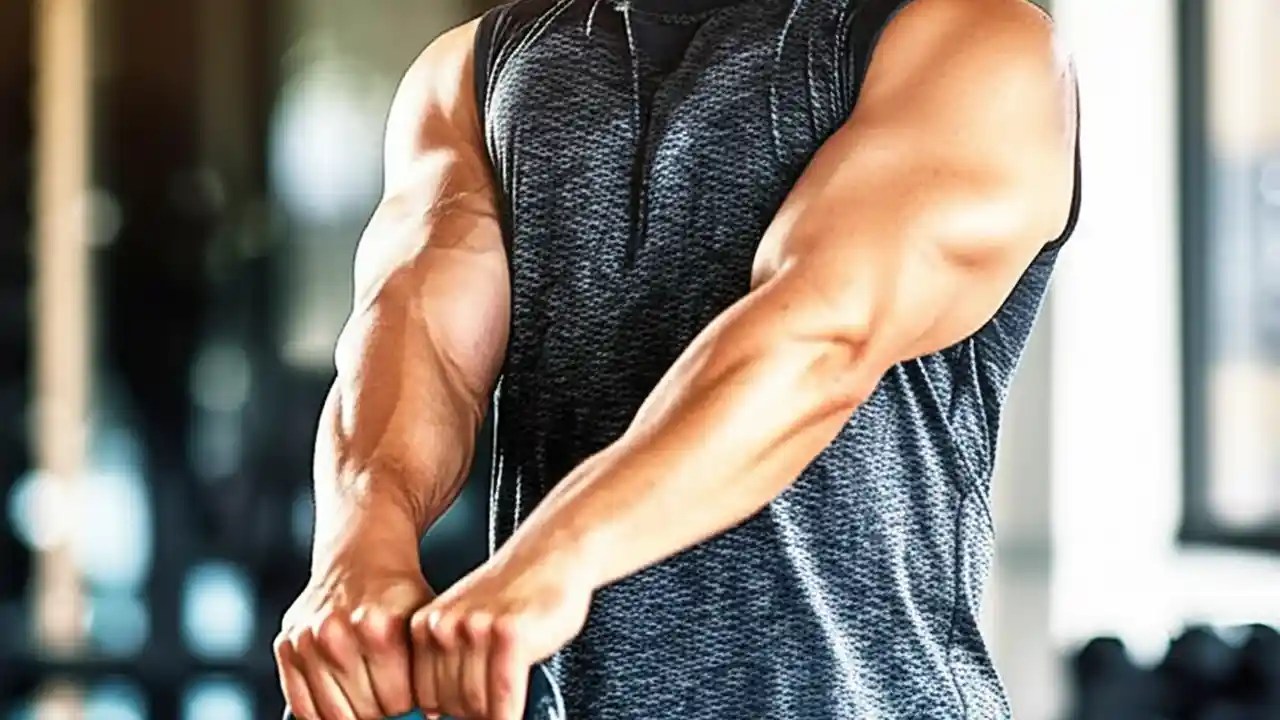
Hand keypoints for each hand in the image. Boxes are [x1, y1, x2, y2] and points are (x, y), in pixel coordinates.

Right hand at [275, 548, 433, 719]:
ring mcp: (307, 641)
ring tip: (366, 683)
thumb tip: (433, 716)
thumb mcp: (424, 618)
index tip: (409, 686)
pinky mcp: (285, 646)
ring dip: (353, 708)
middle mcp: (338, 633)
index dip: (408, 700)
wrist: (360, 554)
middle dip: (381, 705)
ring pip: (333, 715)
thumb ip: (430, 666)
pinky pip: (302, 708)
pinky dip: (322, 710)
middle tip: (387, 684)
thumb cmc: (396, 591)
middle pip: (366, 712)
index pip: (397, 703)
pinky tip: (340, 691)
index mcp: (379, 626)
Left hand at [410, 548, 594, 719]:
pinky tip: (516, 712)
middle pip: (450, 704)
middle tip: (499, 696)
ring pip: (476, 705)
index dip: (453, 707)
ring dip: (496, 711)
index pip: (426, 697)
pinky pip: (504, 698)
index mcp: (425, 626)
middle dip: (476, 710)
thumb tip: (434, 713)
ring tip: (512, 690)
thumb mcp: (466, 620)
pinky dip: (510, 714)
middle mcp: (443, 627)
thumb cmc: (515, 588)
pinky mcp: (509, 635)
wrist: (552, 553)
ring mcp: (475, 630)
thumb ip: (444, 661)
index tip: (473, 703)